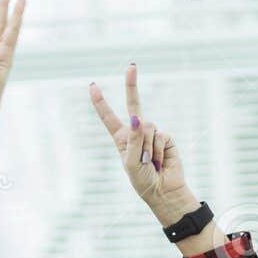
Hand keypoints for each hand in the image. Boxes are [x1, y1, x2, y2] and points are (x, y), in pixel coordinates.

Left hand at [88, 64, 195, 227]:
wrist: (163, 191)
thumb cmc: (143, 181)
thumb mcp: (131, 164)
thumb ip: (133, 140)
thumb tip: (137, 117)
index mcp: (122, 139)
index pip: (109, 118)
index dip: (101, 103)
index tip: (92, 86)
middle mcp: (136, 133)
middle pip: (134, 104)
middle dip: (132, 85)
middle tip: (132, 65)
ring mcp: (151, 133)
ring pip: (147, 126)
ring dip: (146, 147)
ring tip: (149, 163)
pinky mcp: (165, 137)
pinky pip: (159, 135)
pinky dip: (156, 150)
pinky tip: (159, 161)